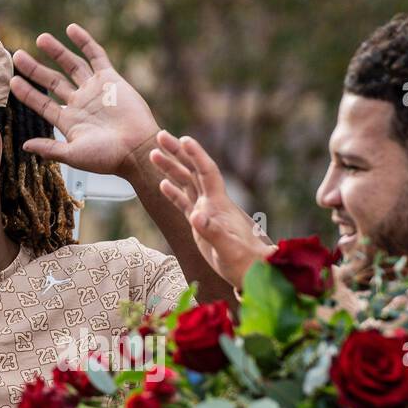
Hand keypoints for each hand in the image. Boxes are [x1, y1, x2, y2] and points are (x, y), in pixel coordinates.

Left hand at [10, 23, 159, 178]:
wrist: (137, 149)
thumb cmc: (107, 158)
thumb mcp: (74, 155)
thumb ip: (50, 149)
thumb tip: (24, 145)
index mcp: (69, 122)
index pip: (42, 103)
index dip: (27, 93)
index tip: (11, 81)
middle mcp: (80, 103)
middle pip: (52, 81)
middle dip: (34, 69)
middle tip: (17, 55)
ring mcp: (94, 89)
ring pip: (72, 65)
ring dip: (57, 51)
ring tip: (40, 38)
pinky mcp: (110, 79)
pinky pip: (96, 55)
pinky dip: (84, 42)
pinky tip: (71, 29)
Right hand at [150, 131, 271, 289]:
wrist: (254, 271)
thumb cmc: (244, 262)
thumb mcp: (227, 249)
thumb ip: (212, 232)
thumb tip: (195, 216)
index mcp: (219, 204)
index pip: (207, 172)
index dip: (196, 155)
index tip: (183, 139)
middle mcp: (212, 202)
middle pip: (193, 171)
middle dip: (177, 152)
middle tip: (160, 135)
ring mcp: (206, 212)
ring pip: (186, 183)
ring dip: (171, 168)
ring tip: (153, 154)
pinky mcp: (201, 224)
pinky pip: (184, 203)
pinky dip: (173, 192)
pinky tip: (162, 184)